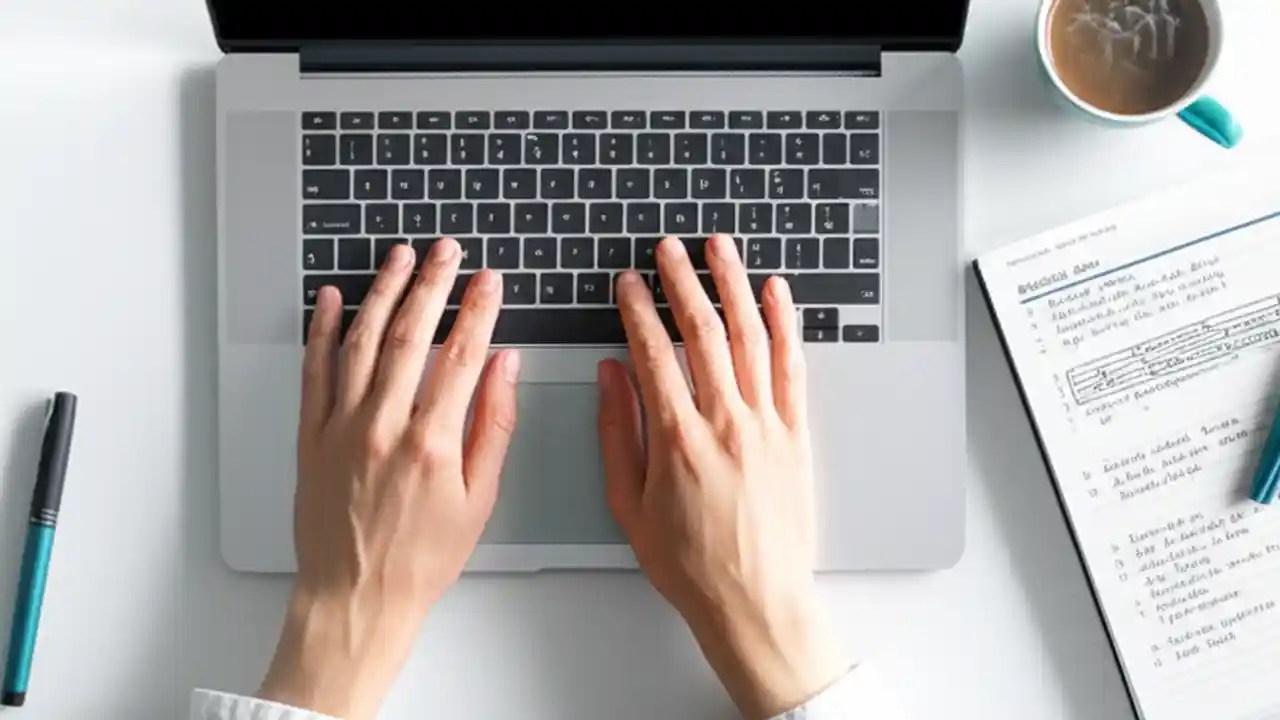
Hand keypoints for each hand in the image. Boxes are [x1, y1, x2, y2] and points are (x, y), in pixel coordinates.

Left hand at [258, 240, 520, 719]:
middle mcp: (383, 426)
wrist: (356, 598)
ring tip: (399, 257)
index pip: (460, 356)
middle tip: (446, 250)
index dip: (478, 309)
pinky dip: (321, 330)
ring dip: (382, 292)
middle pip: (409, 335)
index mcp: (432, 443)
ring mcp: (341, 428)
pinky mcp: (311, 437)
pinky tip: (330, 300)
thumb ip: (494, 426)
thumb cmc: (421, 559)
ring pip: (360, 342)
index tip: (489, 281)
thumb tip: (505, 368)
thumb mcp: (480, 499)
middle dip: (432, 283)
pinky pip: (313, 371)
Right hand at [598, 234, 846, 718]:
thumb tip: (611, 375)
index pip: (654, 353)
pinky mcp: (796, 435)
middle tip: (668, 249)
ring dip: (733, 286)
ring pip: (750, 337)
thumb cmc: (690, 564)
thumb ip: (618, 433)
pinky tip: (776, 294)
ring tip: (719, 249)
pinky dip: (785, 325)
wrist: (756, 601)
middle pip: (703, 332)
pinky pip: (792, 367)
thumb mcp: (630, 506)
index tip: (628, 283)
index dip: (637, 310)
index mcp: (678, 438)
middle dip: (681, 282)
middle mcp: (725, 422)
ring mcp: (767, 425)